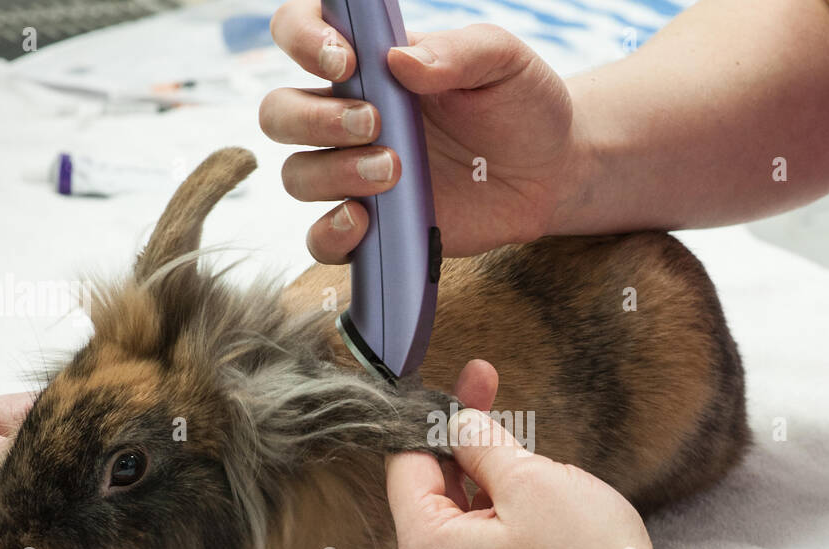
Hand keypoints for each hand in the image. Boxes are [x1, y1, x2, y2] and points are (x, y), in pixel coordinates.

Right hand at [261, 0, 581, 261]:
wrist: (549, 172)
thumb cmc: (519, 105)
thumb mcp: (504, 61)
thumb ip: (458, 51)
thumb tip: (401, 60)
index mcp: (369, 61)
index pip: (299, 31)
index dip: (302, 39)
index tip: (344, 60)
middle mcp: (348, 115)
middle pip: (280, 112)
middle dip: (314, 117)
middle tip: (375, 123)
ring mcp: (355, 174)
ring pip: (297, 173)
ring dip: (334, 172)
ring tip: (394, 170)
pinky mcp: (373, 227)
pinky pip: (321, 238)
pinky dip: (331, 233)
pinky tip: (364, 222)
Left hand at [386, 361, 727, 548]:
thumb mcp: (530, 480)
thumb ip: (480, 444)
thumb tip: (455, 422)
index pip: (405, 466)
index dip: (430, 418)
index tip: (457, 383)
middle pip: (431, 488)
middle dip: (460, 437)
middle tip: (485, 384)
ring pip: (459, 513)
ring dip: (483, 471)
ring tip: (524, 446)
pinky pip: (480, 541)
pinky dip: (498, 507)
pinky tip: (532, 487)